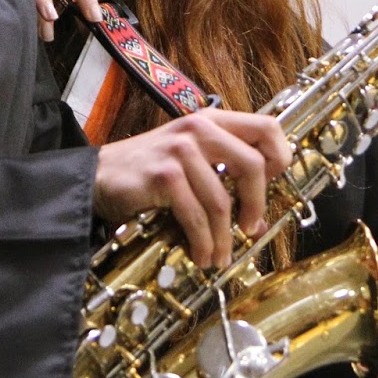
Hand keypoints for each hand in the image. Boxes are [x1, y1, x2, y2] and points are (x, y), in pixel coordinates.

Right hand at [94, 110, 288, 266]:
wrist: (98, 177)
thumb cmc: (147, 172)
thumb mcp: (190, 165)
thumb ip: (224, 181)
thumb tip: (257, 222)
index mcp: (211, 121)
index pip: (266, 127)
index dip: (279, 156)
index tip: (273, 185)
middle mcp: (198, 129)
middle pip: (252, 164)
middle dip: (256, 204)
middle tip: (250, 227)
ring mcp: (180, 150)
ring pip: (221, 200)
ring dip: (223, 237)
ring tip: (219, 256)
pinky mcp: (163, 175)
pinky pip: (196, 215)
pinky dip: (202, 241)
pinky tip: (200, 254)